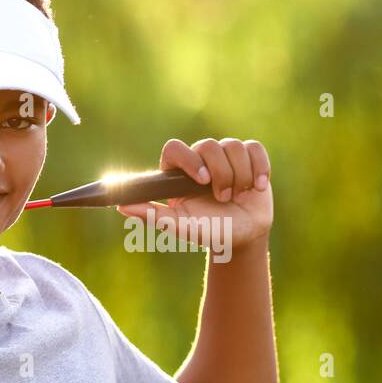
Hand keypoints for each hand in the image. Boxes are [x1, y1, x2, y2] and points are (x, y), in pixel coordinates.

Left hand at [115, 137, 272, 251]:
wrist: (243, 237)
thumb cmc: (209, 231)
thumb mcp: (182, 226)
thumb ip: (153, 216)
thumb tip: (121, 206)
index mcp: (179, 172)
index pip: (174, 148)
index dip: (188, 159)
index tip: (202, 180)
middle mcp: (201, 159)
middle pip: (208, 145)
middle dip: (220, 174)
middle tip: (222, 198)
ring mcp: (226, 156)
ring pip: (233, 146)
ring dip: (240, 176)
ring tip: (239, 196)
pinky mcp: (250, 157)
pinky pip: (255, 149)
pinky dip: (260, 168)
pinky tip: (258, 187)